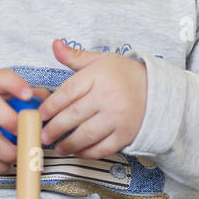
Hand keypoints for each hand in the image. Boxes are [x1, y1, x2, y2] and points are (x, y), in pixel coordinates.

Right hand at [0, 70, 51, 174]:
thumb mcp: (13, 96)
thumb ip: (36, 98)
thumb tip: (53, 109)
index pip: (2, 78)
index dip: (15, 85)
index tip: (28, 95)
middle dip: (11, 123)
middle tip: (27, 135)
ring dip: (8, 153)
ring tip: (21, 156)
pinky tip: (7, 165)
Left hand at [37, 40, 146, 160]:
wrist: (158, 90)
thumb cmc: (125, 74)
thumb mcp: (101, 60)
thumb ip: (75, 56)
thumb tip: (55, 45)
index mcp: (98, 76)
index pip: (68, 92)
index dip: (50, 106)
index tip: (40, 115)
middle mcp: (107, 97)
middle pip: (74, 115)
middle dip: (55, 128)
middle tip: (43, 136)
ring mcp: (117, 118)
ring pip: (86, 135)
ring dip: (68, 144)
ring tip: (58, 147)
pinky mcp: (126, 134)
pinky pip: (102, 148)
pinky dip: (88, 153)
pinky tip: (78, 152)